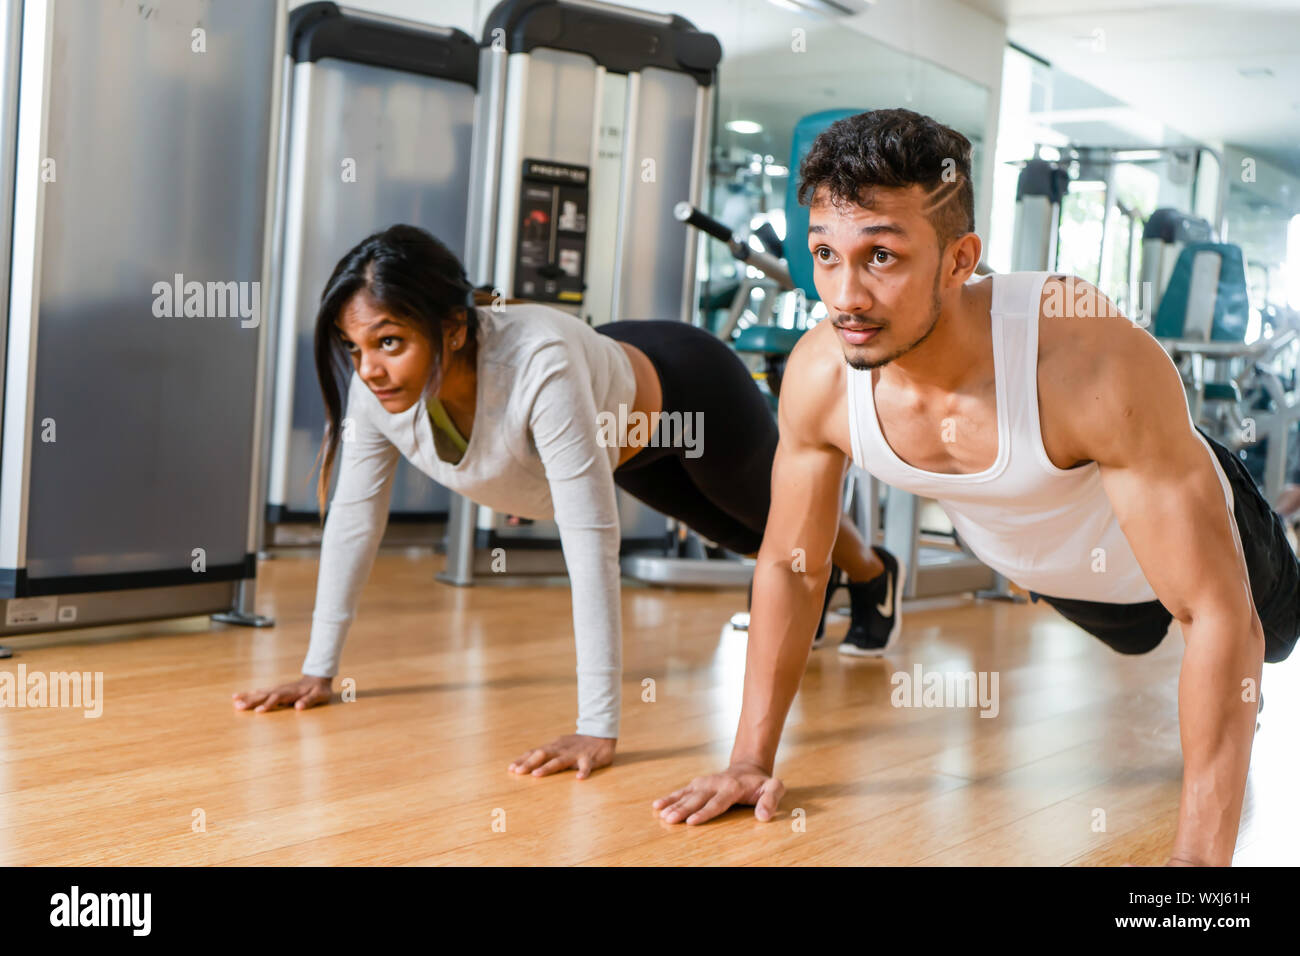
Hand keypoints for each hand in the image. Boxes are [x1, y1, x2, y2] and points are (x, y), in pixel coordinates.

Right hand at [232, 675, 332, 711]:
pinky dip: (250, 693)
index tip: (258, 712)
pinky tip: (239, 696)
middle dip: (251, 700)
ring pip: (260, 692)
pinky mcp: (275, 690)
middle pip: (264, 695)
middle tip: (237, 706)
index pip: (277, 699)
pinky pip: (261, 692)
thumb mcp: (320, 695)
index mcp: (291, 692)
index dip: (268, 705)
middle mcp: (281, 689)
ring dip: (247, 696)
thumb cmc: (320, 689)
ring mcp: (277, 689)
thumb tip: (298, 707)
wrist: (318, 678)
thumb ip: (309, 700)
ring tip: (233, 700)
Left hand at [508, 734, 615, 778]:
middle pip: (543, 755)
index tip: (510, 769)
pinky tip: (580, 778)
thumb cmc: (575, 745)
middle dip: (529, 763)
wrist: (601, 734)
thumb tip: (523, 764)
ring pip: (560, 760)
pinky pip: (587, 766)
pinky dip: (584, 771)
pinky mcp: (590, 758)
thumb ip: (544, 754)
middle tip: (518, 772)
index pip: (535, 752)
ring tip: (537, 774)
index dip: (522, 760)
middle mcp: (561, 749)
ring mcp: (575, 753)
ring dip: (548, 767)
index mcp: (553, 747)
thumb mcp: (558, 746)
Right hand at [653, 764, 783, 823]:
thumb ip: (770, 801)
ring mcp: (705, 783)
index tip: (691, 822)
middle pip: (697, 799)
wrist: (748, 768)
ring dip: (673, 804)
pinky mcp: (698, 784)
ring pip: (687, 794)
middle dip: (683, 809)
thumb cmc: (762, 783)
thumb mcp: (774, 788)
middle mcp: (715, 784)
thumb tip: (763, 817)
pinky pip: (682, 791)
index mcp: (732, 788)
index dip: (704, 812)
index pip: (716, 803)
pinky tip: (657, 805)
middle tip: (670, 819)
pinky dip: (669, 797)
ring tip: (660, 814)